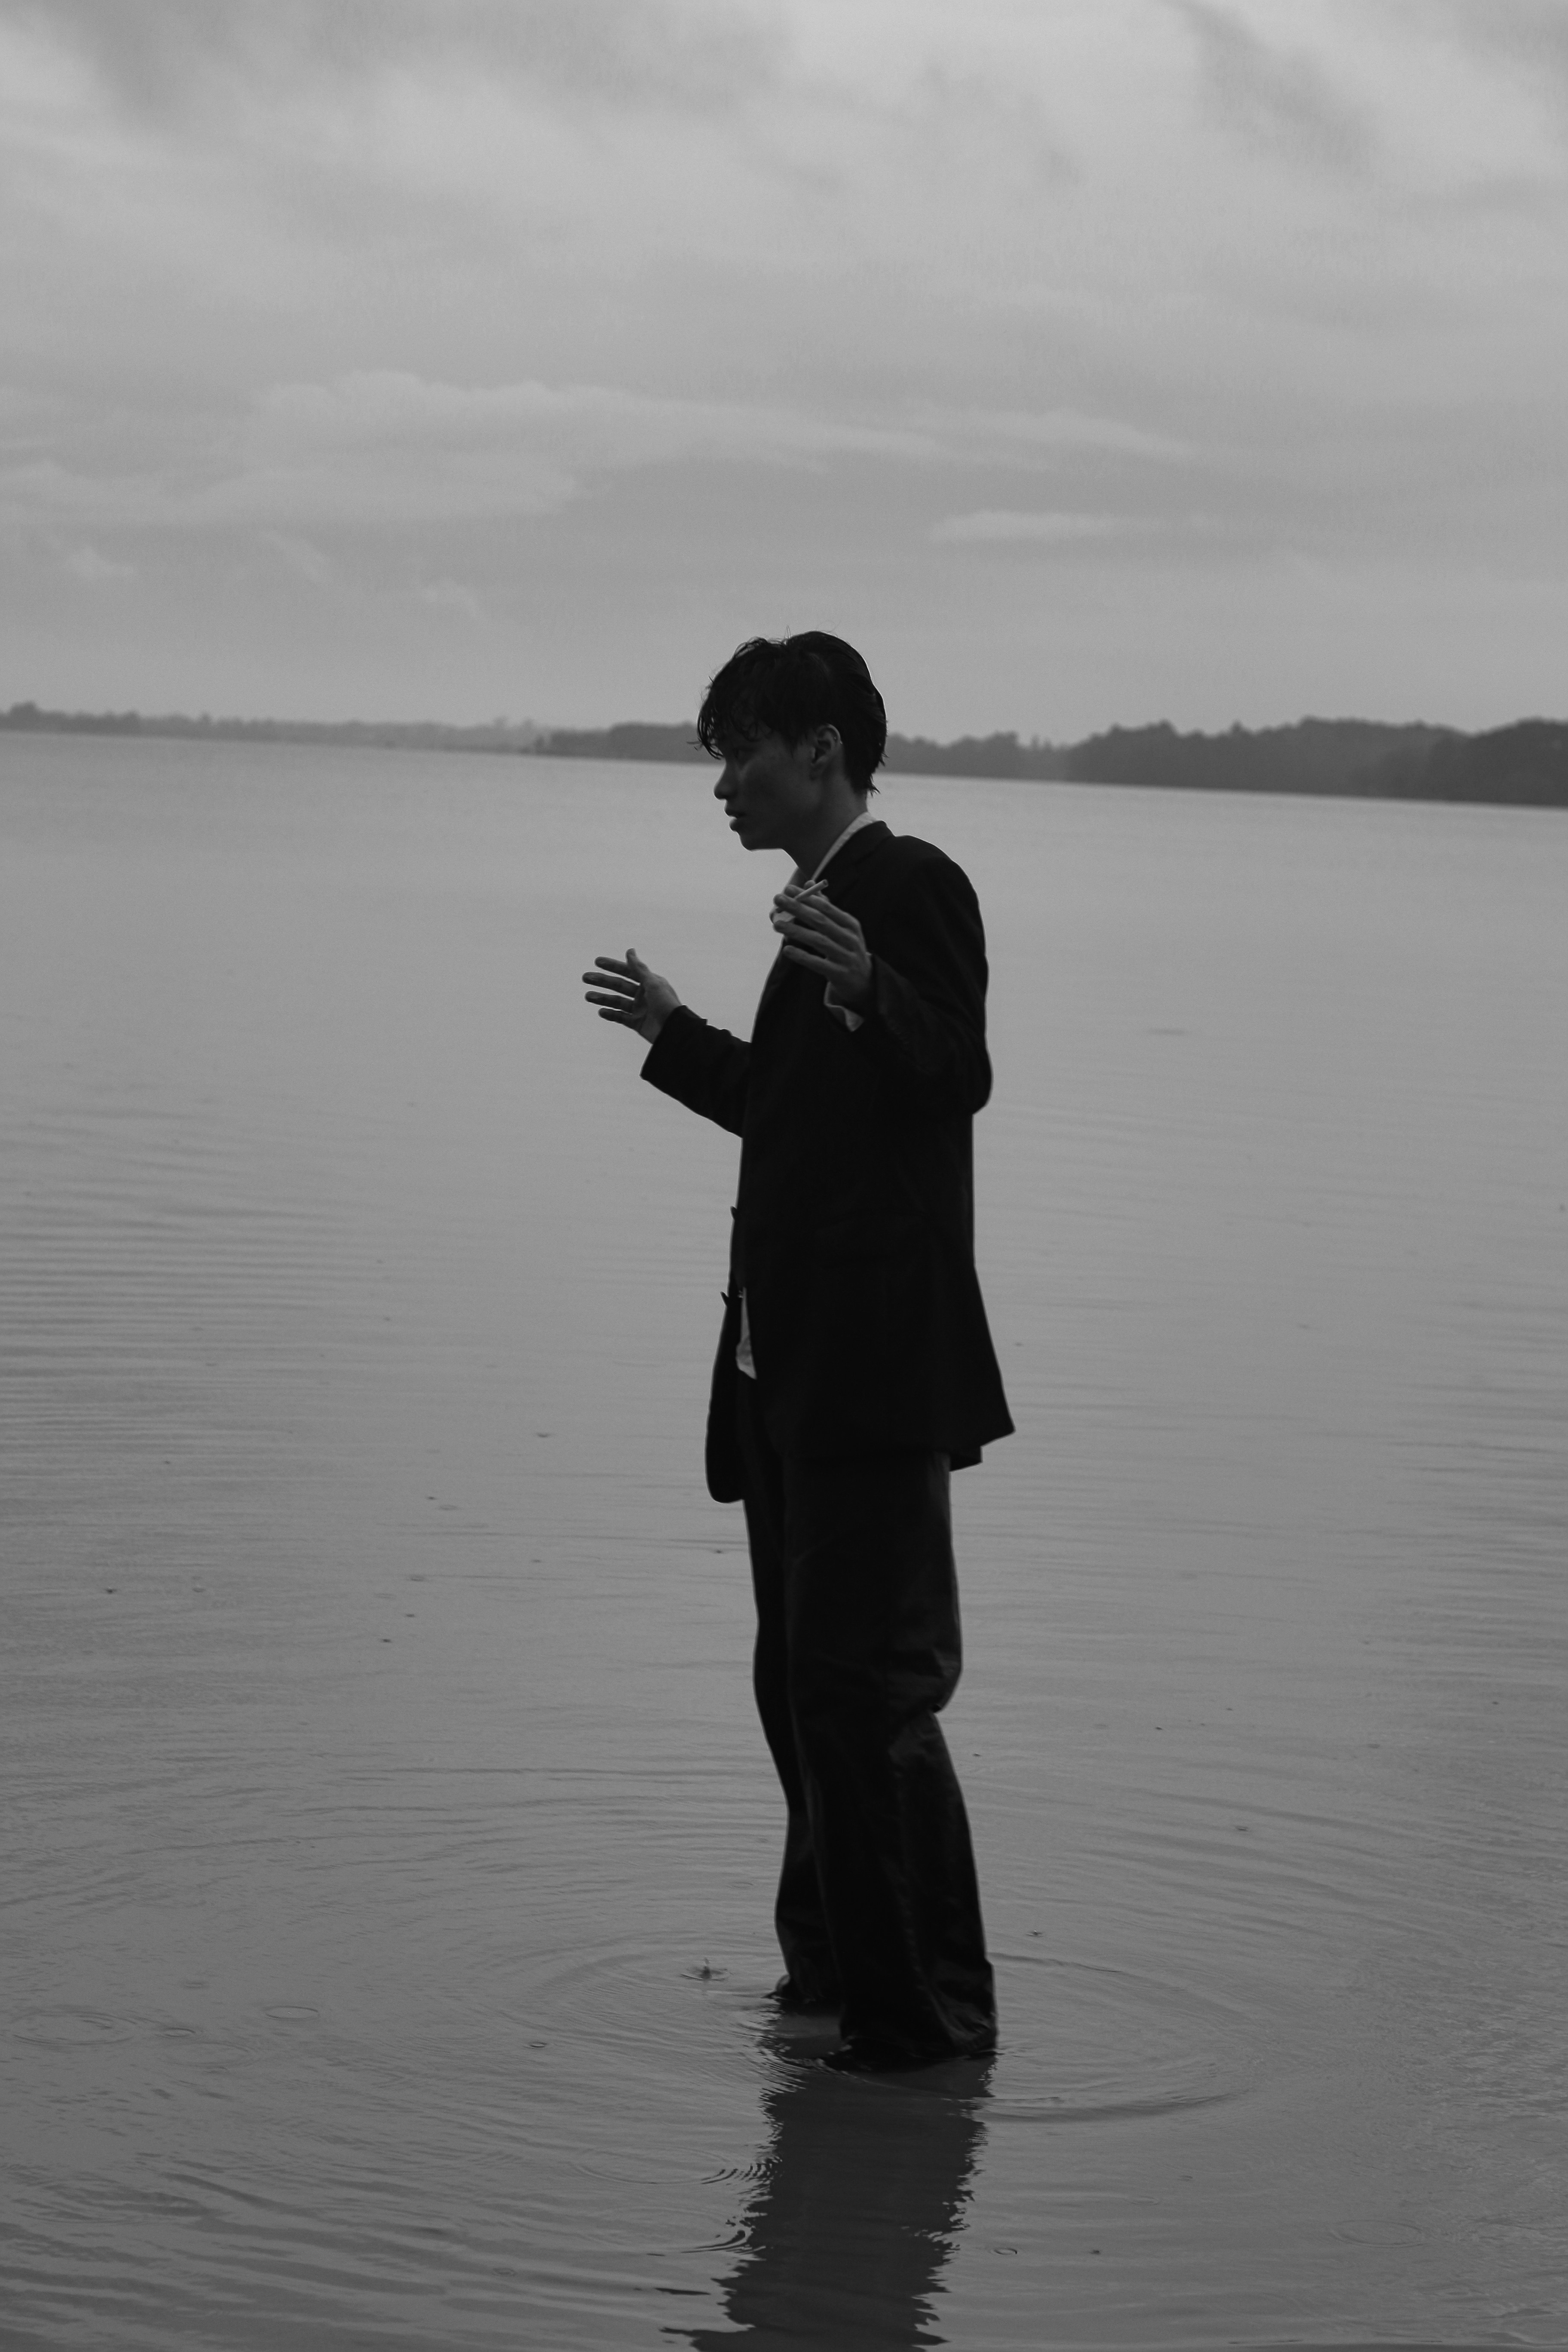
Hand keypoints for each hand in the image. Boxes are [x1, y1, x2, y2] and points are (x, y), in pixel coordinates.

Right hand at [582, 948, 679, 1042]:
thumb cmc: (666, 1004)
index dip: (613, 966)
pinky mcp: (637, 1023)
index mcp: (648, 983)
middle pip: (619, 986)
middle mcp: (643, 994)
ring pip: (617, 1001)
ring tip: (588, 996)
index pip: (627, 971)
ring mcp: (640, 1009)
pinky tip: (601, 1011)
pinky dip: (611, 1014)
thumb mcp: (653, 983)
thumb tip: (629, 951)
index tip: (597, 961)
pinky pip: (621, 1017)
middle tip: (585, 977)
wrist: (674, 1031)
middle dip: (602, 981)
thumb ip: (639, 968)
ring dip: (602, 998)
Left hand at [771, 889, 873, 1011]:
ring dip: (796, 930)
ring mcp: (845, 956)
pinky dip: (802, 956)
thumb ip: (826, 907)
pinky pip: (818, 964)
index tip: (787, 889)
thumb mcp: (842, 928)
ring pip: (818, 941)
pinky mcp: (839, 973)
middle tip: (778, 900)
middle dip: (798, 908)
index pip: (826, 907)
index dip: (807, 897)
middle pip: (820, 921)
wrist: (864, 981)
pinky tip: (787, 950)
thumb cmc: (847, 948)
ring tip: (777, 924)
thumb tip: (810, 884)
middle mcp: (850, 938)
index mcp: (850, 924)